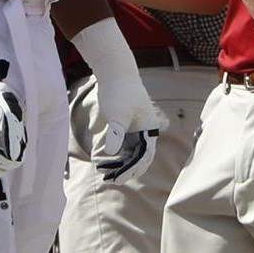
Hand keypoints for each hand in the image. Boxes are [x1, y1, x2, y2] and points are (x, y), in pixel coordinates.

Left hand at [70, 18, 161, 181]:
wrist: (115, 73)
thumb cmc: (119, 92)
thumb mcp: (116, 114)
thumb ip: (115, 134)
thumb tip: (110, 153)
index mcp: (149, 128)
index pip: (145, 156)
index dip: (132, 170)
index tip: (118, 179)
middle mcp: (146, 130)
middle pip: (140, 157)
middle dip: (127, 170)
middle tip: (111, 180)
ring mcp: (137, 128)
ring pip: (132, 153)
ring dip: (121, 164)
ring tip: (106, 174)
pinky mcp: (127, 126)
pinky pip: (124, 146)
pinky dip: (117, 155)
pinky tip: (105, 161)